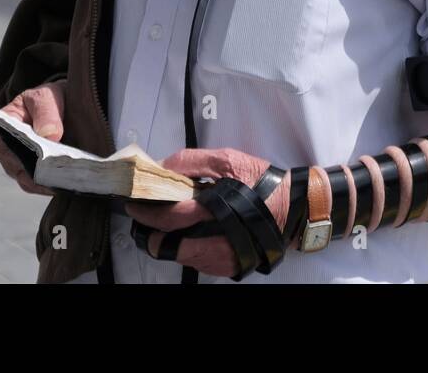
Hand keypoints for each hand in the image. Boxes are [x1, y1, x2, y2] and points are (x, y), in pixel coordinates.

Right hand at [0, 79, 66, 196]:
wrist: (60, 105)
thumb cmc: (47, 99)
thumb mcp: (46, 96)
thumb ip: (46, 112)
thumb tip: (50, 135)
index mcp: (2, 127)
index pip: (6, 148)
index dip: (23, 155)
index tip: (43, 161)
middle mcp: (6, 151)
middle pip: (19, 169)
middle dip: (40, 173)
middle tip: (62, 176)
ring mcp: (19, 165)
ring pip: (31, 182)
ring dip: (49, 183)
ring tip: (69, 182)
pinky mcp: (35, 175)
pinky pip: (42, 186)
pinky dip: (55, 186)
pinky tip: (71, 185)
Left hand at [124, 147, 291, 277]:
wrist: (293, 208)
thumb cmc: (263, 183)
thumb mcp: (227, 160)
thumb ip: (191, 162)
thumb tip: (161, 166)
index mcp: (216, 211)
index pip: (170, 217)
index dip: (147, 212)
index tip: (134, 204)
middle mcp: (216, 242)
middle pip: (166, 246)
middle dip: (152, 231)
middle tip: (148, 216)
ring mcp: (221, 258)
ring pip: (179, 254)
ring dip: (170, 238)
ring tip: (175, 220)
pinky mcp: (226, 266)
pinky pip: (195, 260)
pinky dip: (187, 245)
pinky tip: (194, 230)